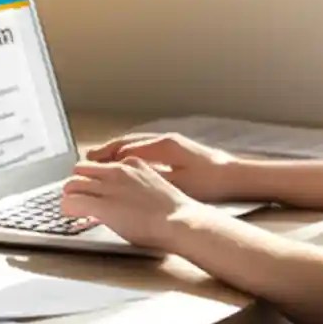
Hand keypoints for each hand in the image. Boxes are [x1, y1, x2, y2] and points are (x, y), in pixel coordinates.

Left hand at [60, 157, 205, 249]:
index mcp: (131, 163)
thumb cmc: (173, 211)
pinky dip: (67, 209)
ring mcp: (109, 187)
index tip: (89, 187)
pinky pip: (72, 203)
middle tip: (76, 197)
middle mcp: (117, 171)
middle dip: (76, 183)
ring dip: (69, 196)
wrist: (180, 221)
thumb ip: (134, 184)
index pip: (99, 163)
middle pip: (80, 169)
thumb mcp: (153, 185)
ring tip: (70, 208)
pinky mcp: (103, 206)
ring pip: (72, 184)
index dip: (91, 177)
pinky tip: (71, 215)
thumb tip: (121, 195)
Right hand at [84, 132, 237, 201]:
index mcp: (163, 146)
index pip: (126, 147)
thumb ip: (151, 178)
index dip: (105, 156)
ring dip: (118, 151)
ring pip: (136, 144)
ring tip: (102, 161)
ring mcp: (171, 144)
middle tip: (88, 159)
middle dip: (107, 151)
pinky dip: (131, 154)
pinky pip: (146, 149)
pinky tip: (127, 164)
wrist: (235, 175)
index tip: (89, 164)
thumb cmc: (210, 181)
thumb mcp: (178, 182)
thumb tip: (127, 178)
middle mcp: (164, 140)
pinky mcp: (176, 151)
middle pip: (128, 142)